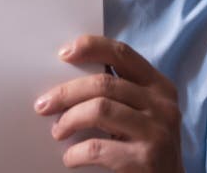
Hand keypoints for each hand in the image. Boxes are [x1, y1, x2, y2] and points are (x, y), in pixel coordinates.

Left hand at [34, 35, 182, 171]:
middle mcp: (163, 105)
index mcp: (159, 87)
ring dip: (69, 120)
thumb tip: (68, 77)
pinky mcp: (146, 159)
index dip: (91, 47)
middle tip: (44, 104)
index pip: (122, 54)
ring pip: (99, 110)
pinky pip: (98, 147)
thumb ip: (119, 93)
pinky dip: (76, 152)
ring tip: (58, 131)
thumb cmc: (146, 146)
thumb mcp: (142, 113)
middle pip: (103, 84)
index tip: (63, 53)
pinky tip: (71, 157)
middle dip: (66, 92)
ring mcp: (157, 132)